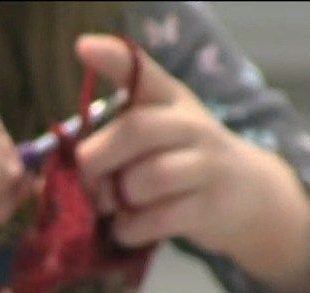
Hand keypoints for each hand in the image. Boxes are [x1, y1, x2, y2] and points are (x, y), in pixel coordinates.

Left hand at [74, 35, 309, 292]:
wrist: (247, 195)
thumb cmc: (182, 161)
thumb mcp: (159, 133)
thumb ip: (116, 138)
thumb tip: (62, 169)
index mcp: (170, 100)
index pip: (143, 73)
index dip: (113, 60)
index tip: (83, 48)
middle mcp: (191, 126)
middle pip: (136, 131)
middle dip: (97, 158)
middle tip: (84, 178)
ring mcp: (206, 166)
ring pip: (146, 179)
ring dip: (114, 198)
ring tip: (109, 206)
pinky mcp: (209, 207)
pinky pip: (156, 219)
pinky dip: (130, 228)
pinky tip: (126, 227)